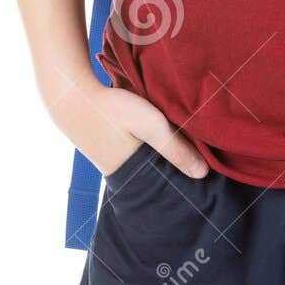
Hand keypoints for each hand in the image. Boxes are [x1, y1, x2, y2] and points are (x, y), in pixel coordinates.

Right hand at [44, 72, 208, 179]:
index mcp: (136, 177)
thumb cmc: (113, 110)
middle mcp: (128, 176)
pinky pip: (144, 155)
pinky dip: (155, 149)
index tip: (210, 177)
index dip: (187, 182)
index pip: (169, 188)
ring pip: (153, 165)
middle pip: (163, 178)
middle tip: (206, 162)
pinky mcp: (115, 150)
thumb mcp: (151, 125)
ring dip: (168, 157)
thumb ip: (176, 148)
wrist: (74, 96)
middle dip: (180, 172)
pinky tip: (168, 137)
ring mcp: (119, 164)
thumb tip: (204, 174)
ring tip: (191, 148)